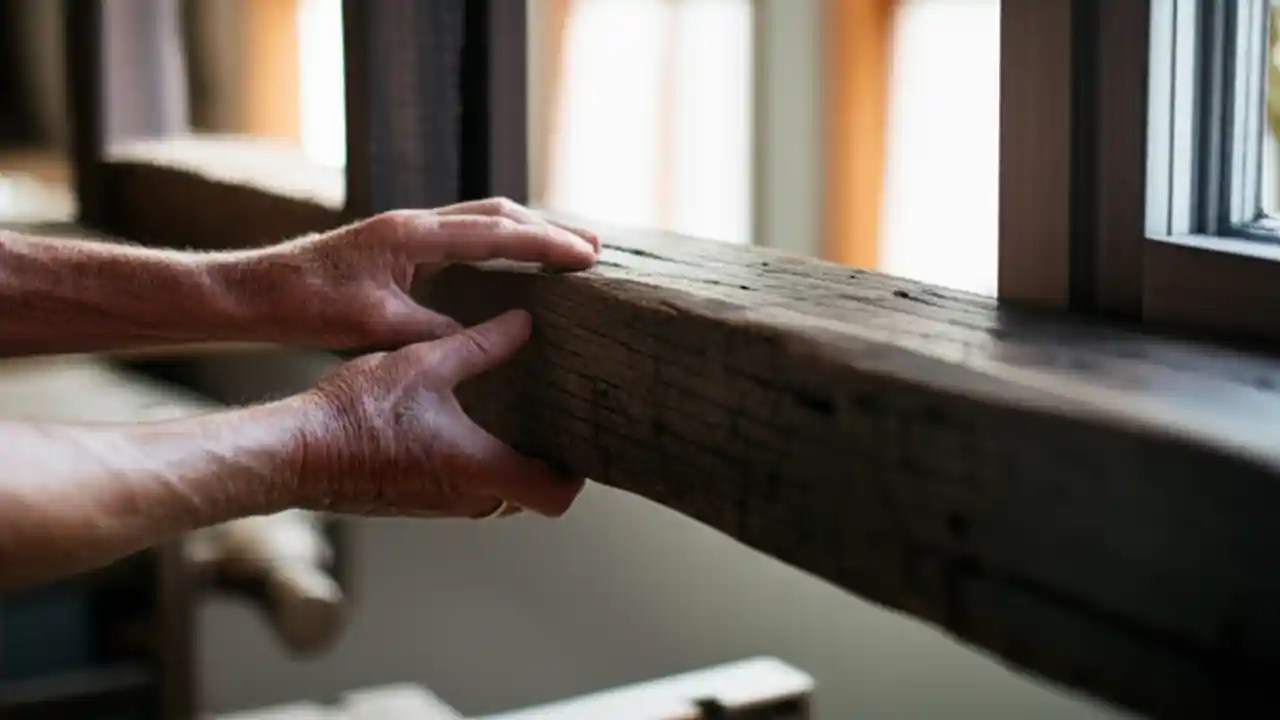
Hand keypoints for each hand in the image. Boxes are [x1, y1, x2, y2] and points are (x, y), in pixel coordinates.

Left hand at [241, 198, 599, 348]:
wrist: (256, 292)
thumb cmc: (307, 306)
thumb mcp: (375, 325)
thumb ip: (431, 326)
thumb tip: (482, 338)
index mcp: (413, 235)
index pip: (496, 234)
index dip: (546, 245)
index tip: (587, 256)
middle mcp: (414, 222)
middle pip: (498, 214)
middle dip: (548, 230)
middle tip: (594, 247)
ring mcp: (406, 229)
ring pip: (482, 218)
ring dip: (526, 232)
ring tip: (567, 249)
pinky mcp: (399, 243)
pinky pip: (463, 233)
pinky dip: (499, 241)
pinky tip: (512, 260)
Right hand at [291, 309, 582, 517]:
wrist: (296, 452)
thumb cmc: (357, 412)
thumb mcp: (425, 362)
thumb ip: (482, 344)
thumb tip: (525, 321)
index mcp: (480, 469)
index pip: (556, 497)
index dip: (577, 475)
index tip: (582, 442)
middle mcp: (469, 499)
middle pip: (532, 497)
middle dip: (547, 464)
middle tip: (556, 419)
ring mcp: (443, 505)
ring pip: (500, 495)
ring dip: (512, 463)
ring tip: (519, 415)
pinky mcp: (419, 500)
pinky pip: (468, 491)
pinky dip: (480, 465)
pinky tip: (471, 424)